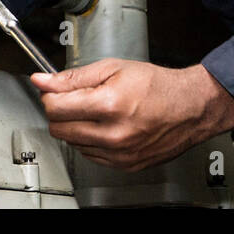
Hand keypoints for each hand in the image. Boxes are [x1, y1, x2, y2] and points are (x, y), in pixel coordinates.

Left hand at [31, 59, 233, 171]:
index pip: (55, 108)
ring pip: (72, 143)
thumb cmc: (157, 86)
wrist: (190, 108)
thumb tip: (43, 81)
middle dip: (59, 111)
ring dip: (75, 126)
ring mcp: (119, 154)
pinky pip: (90, 155)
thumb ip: (74, 77)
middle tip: (73, 98)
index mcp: (109, 105)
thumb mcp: (114, 68)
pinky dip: (91, 140)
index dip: (50, 95)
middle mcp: (113, 134)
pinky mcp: (124, 166)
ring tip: (96, 111)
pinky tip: (105, 126)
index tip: (53, 89)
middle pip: (59, 128)